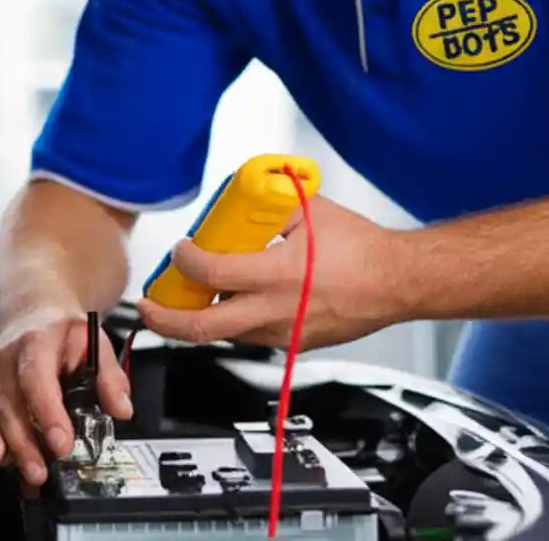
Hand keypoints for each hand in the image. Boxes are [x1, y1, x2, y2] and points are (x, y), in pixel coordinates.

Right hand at [0, 305, 132, 485]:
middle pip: (10, 402)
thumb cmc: (61, 329)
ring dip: (9, 446)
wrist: (32, 311)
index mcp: (37, 341)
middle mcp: (8, 357)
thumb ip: (109, 375)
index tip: (61, 442)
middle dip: (24, 441)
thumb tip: (120, 408)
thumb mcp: (94, 340)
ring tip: (29, 472)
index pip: (37, 378)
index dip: (47, 412)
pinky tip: (2, 458)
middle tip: (42, 469)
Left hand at [136, 196, 410, 350]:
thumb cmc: (362, 248)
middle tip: (149, 307)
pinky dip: (231, 323)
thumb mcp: (307, 212)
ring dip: (198, 321)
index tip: (180, 251)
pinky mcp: (293, 345)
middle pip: (203, 328)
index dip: (185, 262)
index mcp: (279, 275)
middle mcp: (277, 311)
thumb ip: (267, 209)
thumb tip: (238, 203)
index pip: (212, 275)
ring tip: (184, 302)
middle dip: (166, 320)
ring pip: (224, 335)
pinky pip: (250, 337)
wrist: (399, 281)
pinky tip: (228, 305)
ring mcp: (284, 334)